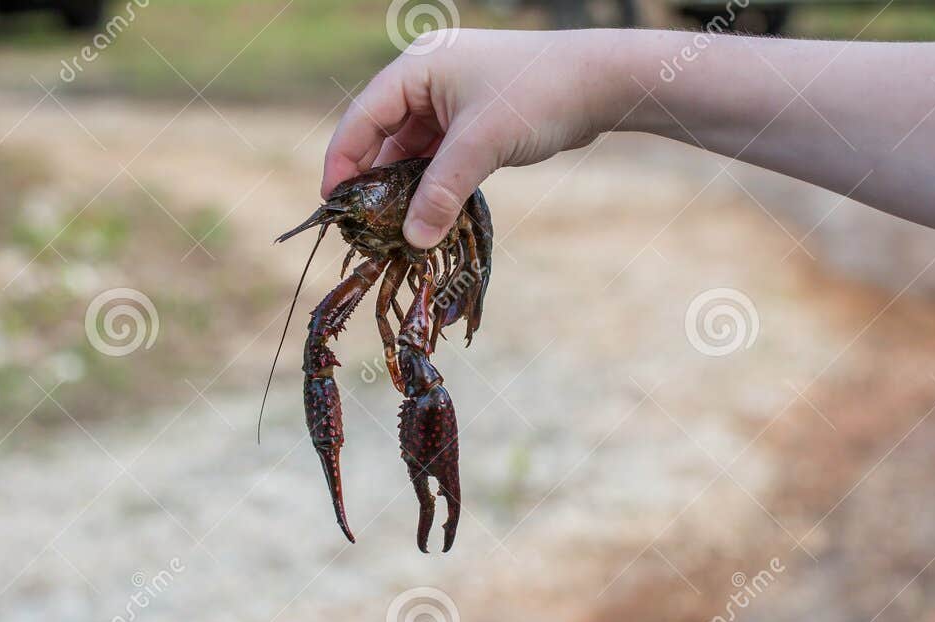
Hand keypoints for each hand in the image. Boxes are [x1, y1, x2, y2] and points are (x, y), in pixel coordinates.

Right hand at [322, 29, 625, 247]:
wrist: (601, 83)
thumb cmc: (538, 96)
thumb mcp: (482, 145)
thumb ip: (442, 192)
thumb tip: (412, 241)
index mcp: (418, 68)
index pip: (363, 116)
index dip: (343, 160)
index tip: (333, 203)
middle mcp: (428, 80)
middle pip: (384, 134)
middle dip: (375, 181)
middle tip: (362, 227)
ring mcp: (452, 100)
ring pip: (414, 150)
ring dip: (406, 188)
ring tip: (392, 230)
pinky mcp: (475, 121)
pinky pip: (440, 156)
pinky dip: (433, 185)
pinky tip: (426, 217)